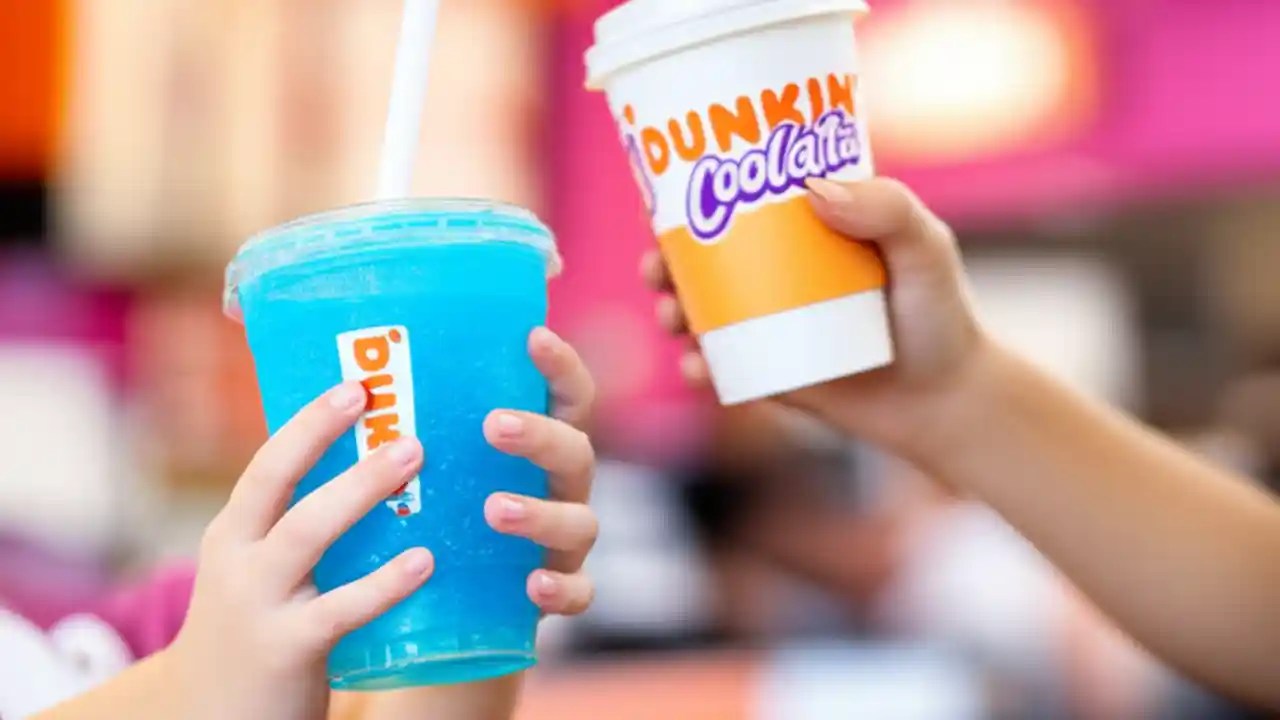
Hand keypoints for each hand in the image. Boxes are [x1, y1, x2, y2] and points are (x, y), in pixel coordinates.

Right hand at [171, 382, 431, 719]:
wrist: (209, 719)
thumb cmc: (256, 633)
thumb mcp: (260, 574)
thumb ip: (301, 530)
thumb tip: (377, 471)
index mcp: (235, 534)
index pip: (268, 464)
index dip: (309, 421)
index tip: (354, 383)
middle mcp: (238, 560)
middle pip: (279, 483)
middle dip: (325, 434)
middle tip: (383, 401)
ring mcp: (258, 604)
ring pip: (308, 532)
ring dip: (362, 489)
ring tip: (414, 455)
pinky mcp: (286, 649)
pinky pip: (342, 607)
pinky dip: (385, 581)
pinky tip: (425, 560)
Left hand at [334, 327, 598, 719]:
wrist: (440, 612)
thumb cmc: (431, 520)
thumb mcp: (429, 470)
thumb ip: (413, 429)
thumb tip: (344, 373)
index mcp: (535, 447)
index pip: (565, 395)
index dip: (558, 365)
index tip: (532, 335)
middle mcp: (559, 488)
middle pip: (574, 452)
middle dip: (539, 435)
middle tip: (493, 424)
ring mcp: (565, 543)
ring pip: (579, 522)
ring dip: (540, 513)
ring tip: (493, 509)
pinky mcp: (558, 596)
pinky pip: (577, 592)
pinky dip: (560, 588)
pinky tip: (531, 585)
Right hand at [643, 177, 991, 455]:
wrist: (946, 402)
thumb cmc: (939, 315)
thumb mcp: (924, 247)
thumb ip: (885, 207)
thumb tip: (811, 187)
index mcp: (806, 231)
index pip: (740, 202)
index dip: (693, 194)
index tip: (665, 194)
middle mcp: (779, 275)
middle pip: (703, 260)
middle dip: (664, 261)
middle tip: (655, 266)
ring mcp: (770, 326)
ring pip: (701, 313)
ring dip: (671, 311)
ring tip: (673, 317)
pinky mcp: (770, 374)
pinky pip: (721, 369)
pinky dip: (699, 367)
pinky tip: (697, 366)